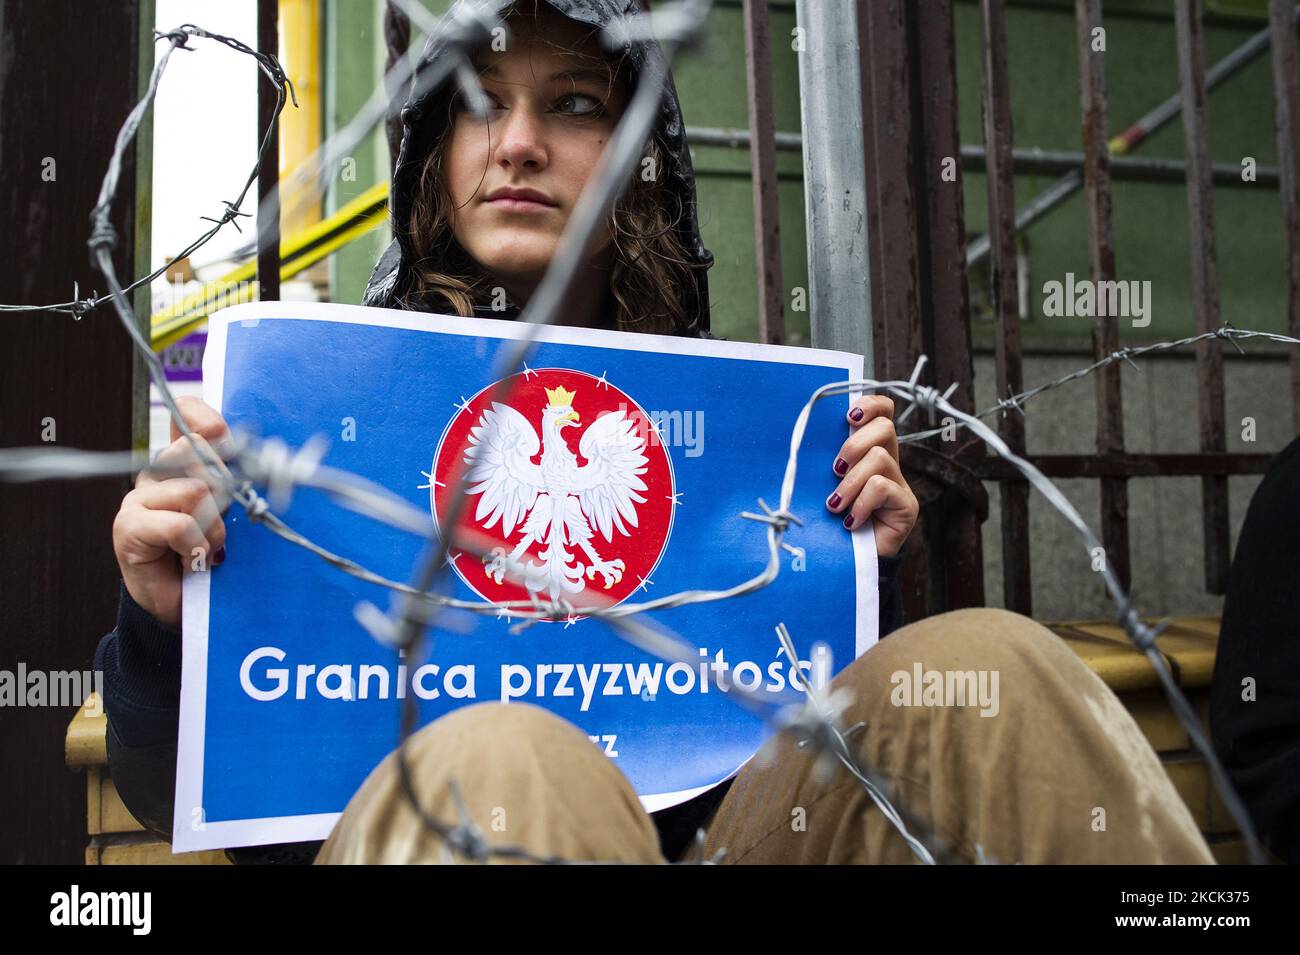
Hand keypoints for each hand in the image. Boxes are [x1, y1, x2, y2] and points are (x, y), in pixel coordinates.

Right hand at [112, 396, 234, 627]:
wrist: (186, 606)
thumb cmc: (215, 556)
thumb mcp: (233, 512)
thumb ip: (237, 481)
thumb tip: (259, 459)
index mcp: (180, 463)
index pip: (187, 416)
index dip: (210, 423)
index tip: (230, 446)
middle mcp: (155, 474)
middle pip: (197, 449)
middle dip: (225, 488)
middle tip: (224, 522)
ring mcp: (138, 499)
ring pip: (195, 490)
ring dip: (214, 528)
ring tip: (208, 550)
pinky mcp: (128, 527)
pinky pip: (179, 525)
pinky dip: (195, 547)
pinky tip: (192, 562)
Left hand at [824, 395, 917, 557]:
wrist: (849, 563)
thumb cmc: (830, 521)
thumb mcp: (823, 485)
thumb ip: (823, 463)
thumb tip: (802, 437)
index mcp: (870, 451)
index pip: (884, 412)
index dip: (871, 405)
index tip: (848, 417)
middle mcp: (889, 464)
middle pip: (885, 428)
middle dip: (854, 444)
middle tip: (835, 469)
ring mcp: (901, 485)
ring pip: (880, 458)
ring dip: (851, 482)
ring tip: (836, 504)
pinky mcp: (907, 506)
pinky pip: (882, 487)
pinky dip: (861, 503)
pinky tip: (851, 521)